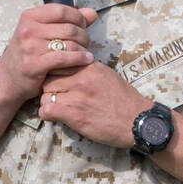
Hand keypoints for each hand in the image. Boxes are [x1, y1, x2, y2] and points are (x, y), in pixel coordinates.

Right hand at [0, 4, 97, 102]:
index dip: (78, 18)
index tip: (83, 26)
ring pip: (69, 43)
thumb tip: (91, 13)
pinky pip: (64, 58)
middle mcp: (28, 30)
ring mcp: (30, 47)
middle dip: (83, 36)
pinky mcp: (34, 65)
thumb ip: (68, 21)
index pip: (62, 10)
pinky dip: (79, 59)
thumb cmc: (27, 54)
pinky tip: (86, 60)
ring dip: (83, 49)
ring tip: (86, 53)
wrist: (7, 78)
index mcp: (30, 17)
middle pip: (69, 28)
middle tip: (86, 43)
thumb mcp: (42, 32)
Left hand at [39, 61, 153, 149]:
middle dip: (49, 88)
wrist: (137, 122)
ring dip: (47, 102)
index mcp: (90, 67)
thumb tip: (72, 66)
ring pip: (44, 94)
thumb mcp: (107, 75)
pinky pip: (47, 110)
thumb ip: (88, 69)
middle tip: (56, 96)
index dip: (55, 72)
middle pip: (48, 78)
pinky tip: (54, 117)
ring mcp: (77, 97)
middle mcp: (82, 79)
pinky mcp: (74, 115)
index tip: (57, 81)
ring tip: (56, 108)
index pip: (59, 61)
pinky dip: (47, 115)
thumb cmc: (124, 100)